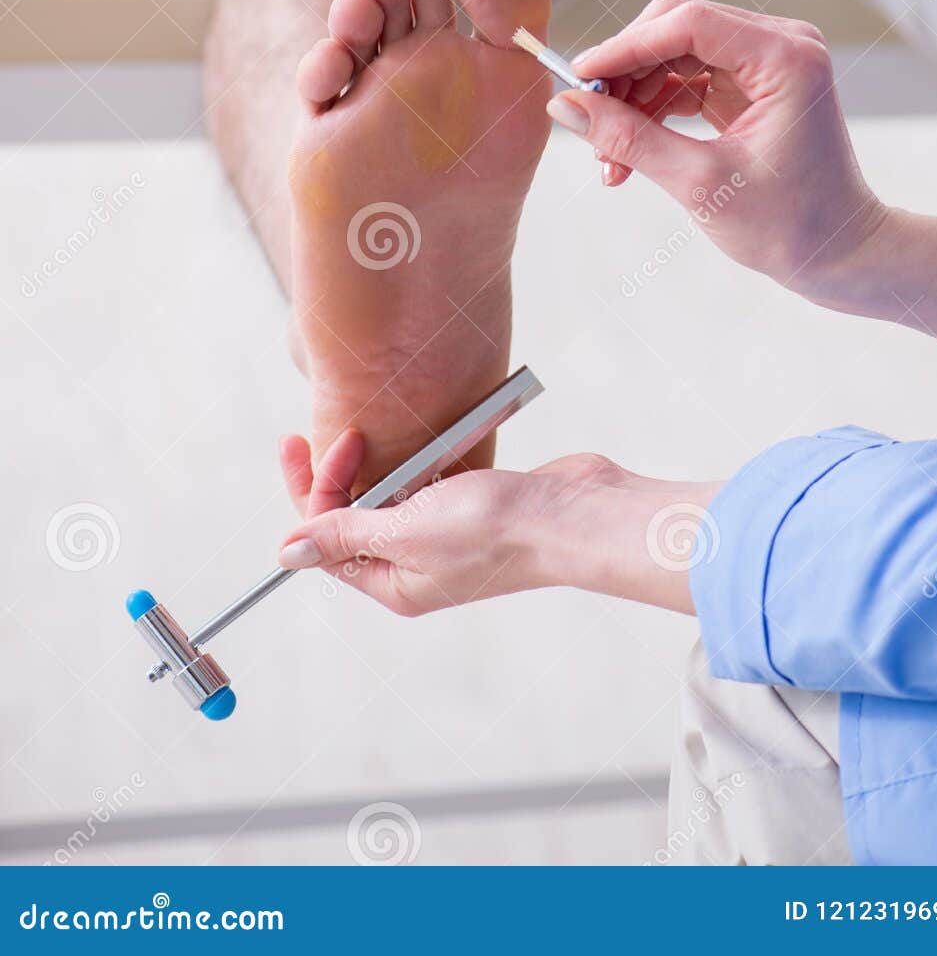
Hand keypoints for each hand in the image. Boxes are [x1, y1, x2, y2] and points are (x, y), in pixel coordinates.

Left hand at [277, 430, 706, 616]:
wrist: (572, 513)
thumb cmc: (497, 530)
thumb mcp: (406, 530)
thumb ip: (345, 534)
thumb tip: (287, 552)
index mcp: (393, 582)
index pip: (327, 538)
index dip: (310, 491)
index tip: (302, 443)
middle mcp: (415, 564)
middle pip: (354, 516)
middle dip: (339, 474)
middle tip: (338, 431)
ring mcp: (445, 535)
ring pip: (390, 497)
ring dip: (378, 465)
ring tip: (373, 431)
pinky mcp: (472, 507)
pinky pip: (426, 483)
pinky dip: (415, 460)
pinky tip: (416, 438)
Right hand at [549, 0, 887, 301]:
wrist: (840, 254)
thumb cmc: (791, 226)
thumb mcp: (701, 184)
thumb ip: (629, 139)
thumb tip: (564, 106)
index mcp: (785, 57)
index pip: (687, 23)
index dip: (625, 47)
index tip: (577, 78)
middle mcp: (781, 44)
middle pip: (676, 28)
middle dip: (626, 73)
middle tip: (588, 121)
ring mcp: (768, 61)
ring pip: (674, 52)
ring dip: (634, 96)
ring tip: (608, 156)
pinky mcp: (753, 82)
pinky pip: (687, 75)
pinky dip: (654, 108)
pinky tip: (628, 150)